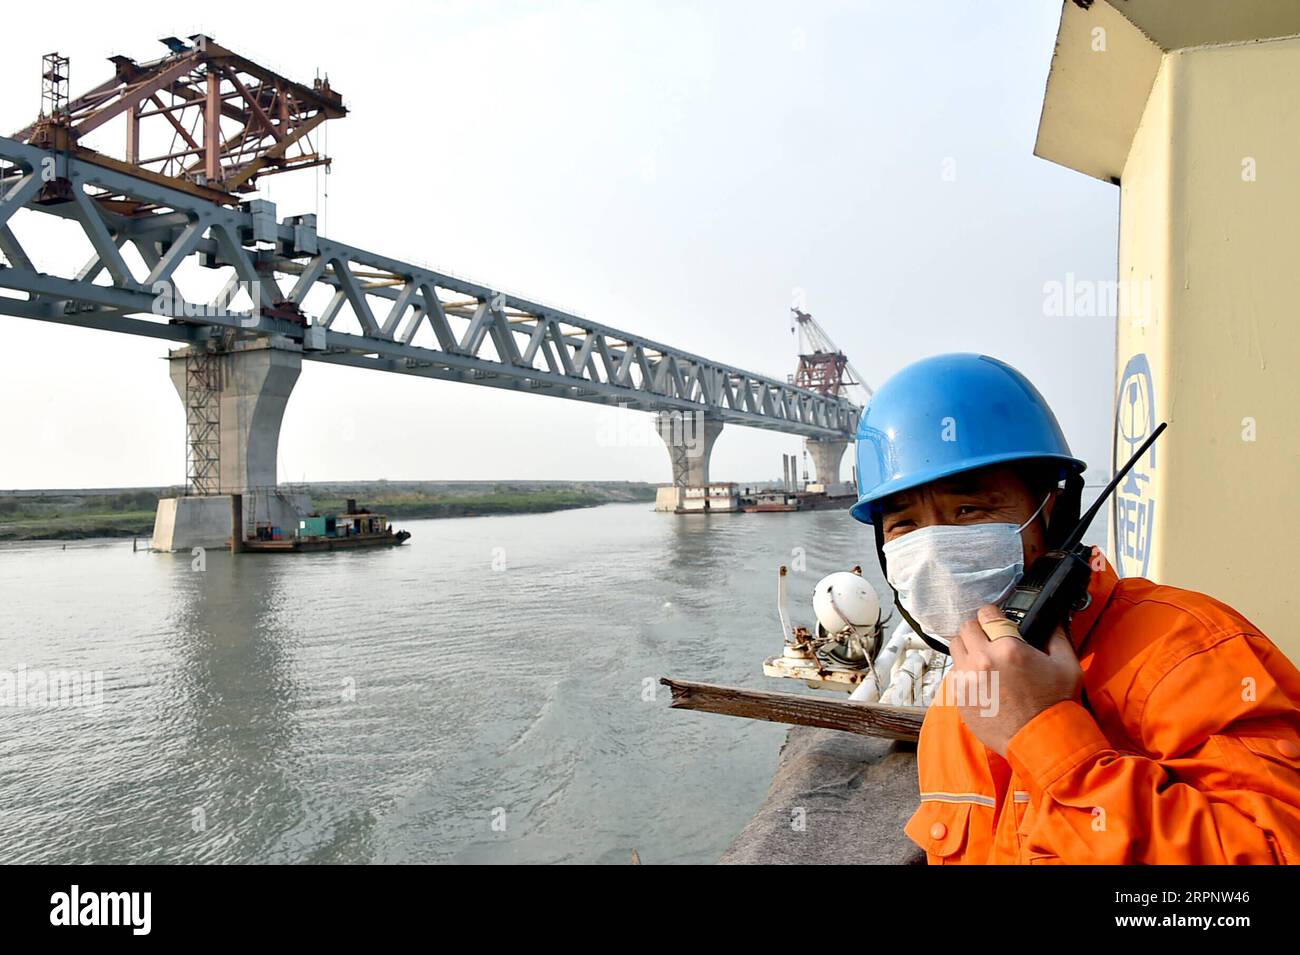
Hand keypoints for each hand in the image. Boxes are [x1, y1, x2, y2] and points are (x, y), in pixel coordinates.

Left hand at [948, 604, 1082, 755]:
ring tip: (983, 659)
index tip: (995, 619)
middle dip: (978, 630)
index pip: (986, 613)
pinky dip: (966, 673)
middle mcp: (982, 660)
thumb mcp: (1067, 666)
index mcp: (1008, 648)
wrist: (1041, 741)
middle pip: (966, 628)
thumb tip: (1051, 621)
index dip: (991, 614)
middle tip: (988, 639)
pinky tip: (983, 681)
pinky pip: (955, 674)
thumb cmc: (1055, 705)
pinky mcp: (960, 697)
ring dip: (968, 650)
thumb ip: (1057, 637)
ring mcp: (968, 679)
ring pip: (956, 649)